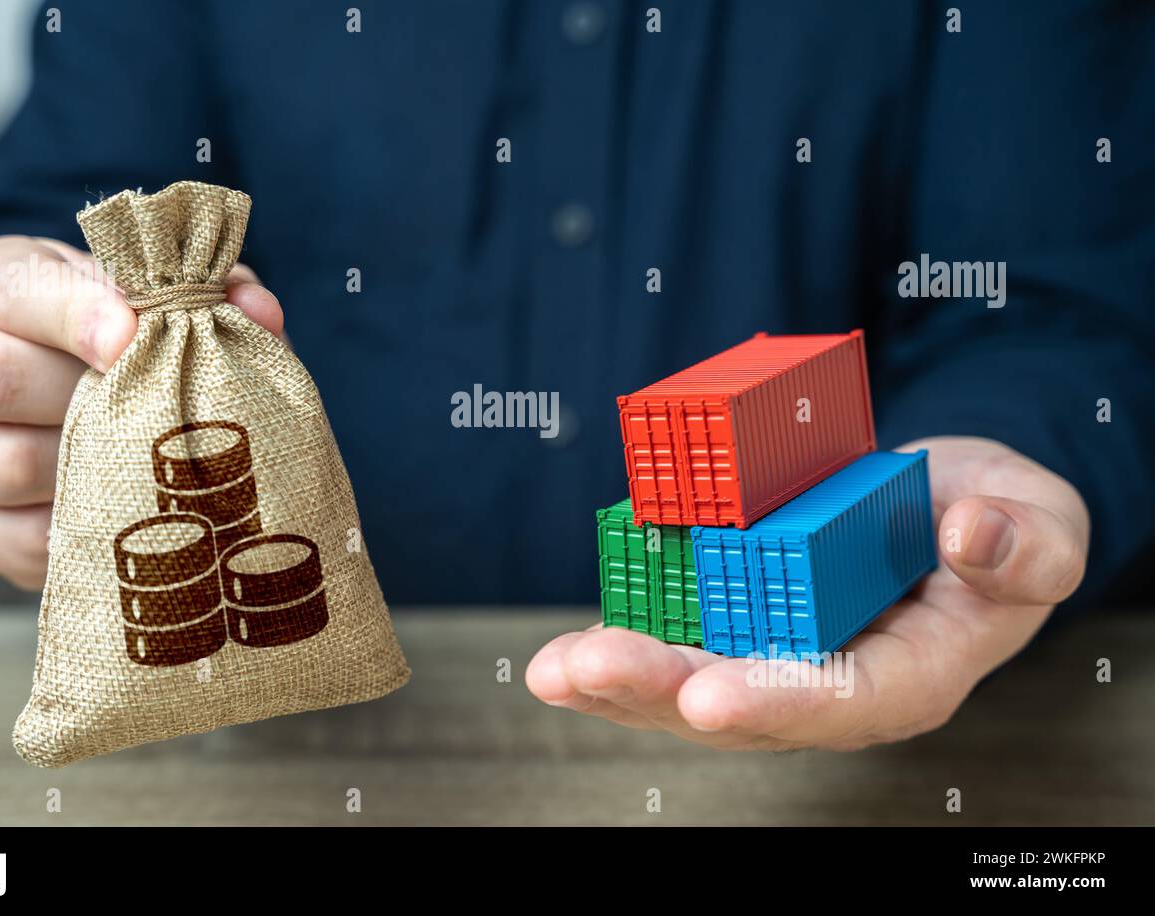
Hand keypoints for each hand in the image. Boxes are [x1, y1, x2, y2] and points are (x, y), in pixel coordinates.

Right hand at [0, 235, 283, 589]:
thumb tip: (259, 310)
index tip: (137, 333)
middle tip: (155, 406)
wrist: (84, 396)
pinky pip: (14, 536)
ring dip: (92, 465)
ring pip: (4, 464)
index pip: (11, 291)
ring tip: (151, 457)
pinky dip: (80, 529)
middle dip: (85, 394)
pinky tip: (127, 510)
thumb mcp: (160, 291)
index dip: (77, 313)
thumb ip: (208, 289)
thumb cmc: (124, 332)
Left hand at [526, 436, 1088, 750]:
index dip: (775, 704)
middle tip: (586, 670)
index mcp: (908, 676)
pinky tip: (564, 647)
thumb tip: (969, 533)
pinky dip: (622, 639)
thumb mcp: (1042, 526)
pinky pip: (677, 638)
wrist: (946, 500)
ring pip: (691, 683)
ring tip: (554, 669)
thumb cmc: (998, 520)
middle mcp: (829, 679)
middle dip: (658, 691)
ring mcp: (776, 653)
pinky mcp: (739, 620)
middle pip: (741, 704)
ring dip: (618, 679)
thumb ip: (1025, 545)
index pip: (840, 704)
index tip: (709, 697)